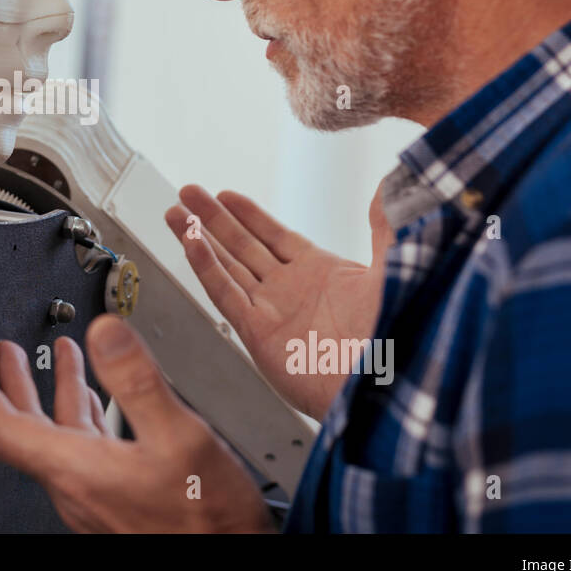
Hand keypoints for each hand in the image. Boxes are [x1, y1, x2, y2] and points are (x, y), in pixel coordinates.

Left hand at [0, 315, 272, 532]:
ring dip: (56, 397)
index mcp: (78, 469)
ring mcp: (96, 499)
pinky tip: (97, 405)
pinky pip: (85, 454)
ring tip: (59, 359)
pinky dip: (83, 418)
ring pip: (59, 441)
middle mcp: (78, 488)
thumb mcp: (179, 436)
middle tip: (5, 354)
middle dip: (16, 387)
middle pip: (27, 433)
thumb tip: (105, 331)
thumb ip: (137, 380)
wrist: (232, 563)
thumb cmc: (208, 522)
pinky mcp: (117, 504)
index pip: (5, 430)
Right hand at [164, 182, 390, 418]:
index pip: (275, 235)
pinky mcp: (258, 334)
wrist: (389, 384)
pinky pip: (225, 294)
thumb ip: (384, 227)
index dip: (249, 215)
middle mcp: (291, 290)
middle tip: (188, 193)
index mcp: (321, 273)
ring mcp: (272, 311)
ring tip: (174, 213)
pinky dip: (206, 268)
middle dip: (213, 218)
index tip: (225, 194)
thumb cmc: (397, 334)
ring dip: (198, 238)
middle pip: (242, 246)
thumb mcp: (394, 267)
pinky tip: (191, 243)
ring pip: (226, 266)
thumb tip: (390, 185)